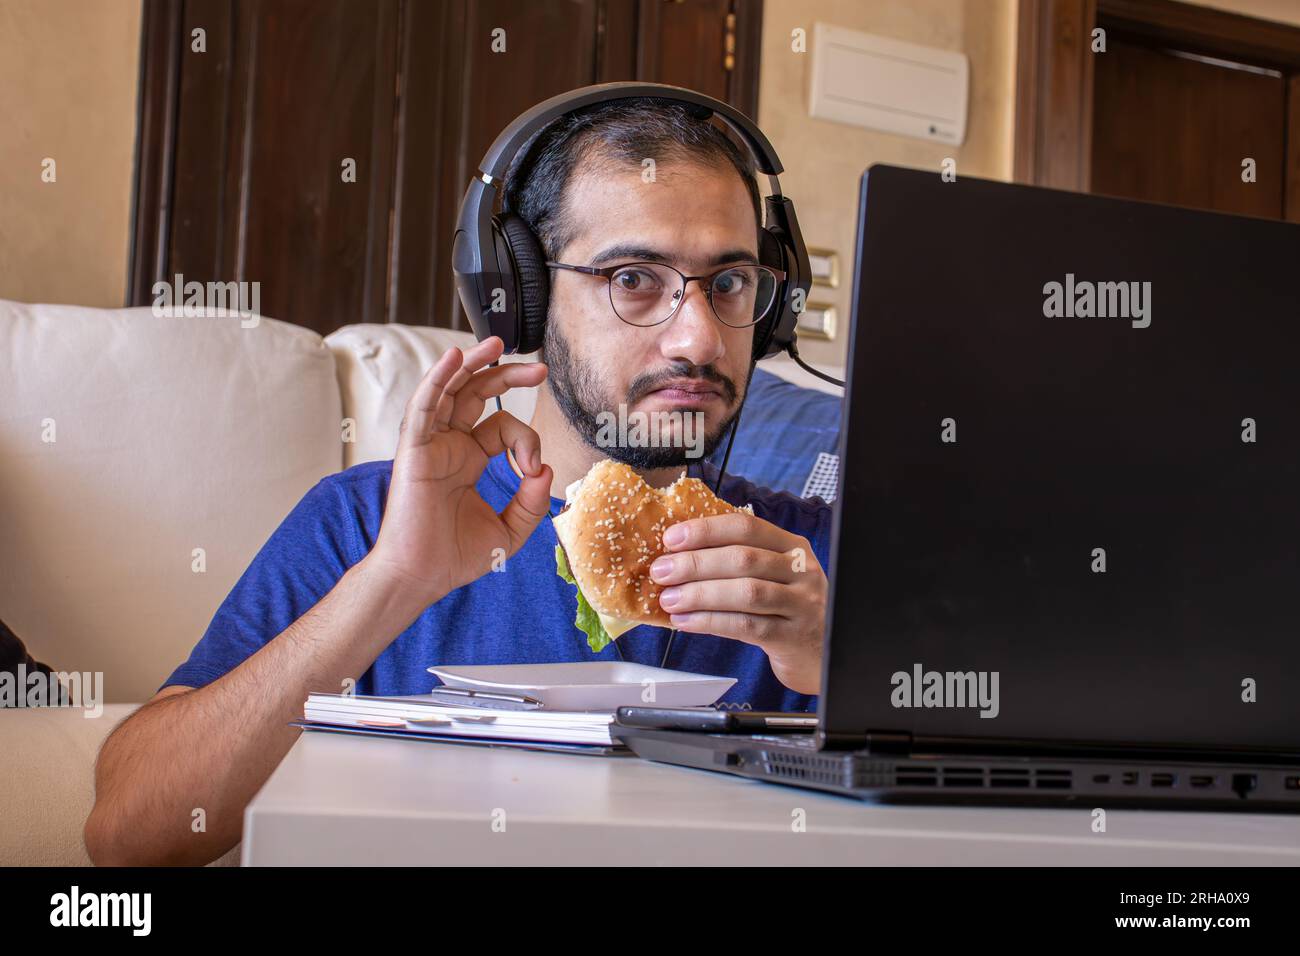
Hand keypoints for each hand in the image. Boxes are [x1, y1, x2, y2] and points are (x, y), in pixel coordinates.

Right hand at [366, 336, 551, 610]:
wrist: (422, 577)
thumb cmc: (455, 557)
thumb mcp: (509, 530)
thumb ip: (532, 501)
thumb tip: (546, 468)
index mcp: (468, 458)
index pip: (502, 426)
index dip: (526, 440)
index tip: (533, 470)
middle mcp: (448, 445)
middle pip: (476, 393)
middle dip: (507, 374)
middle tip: (539, 368)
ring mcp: (429, 444)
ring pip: (448, 389)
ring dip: (471, 363)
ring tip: (496, 342)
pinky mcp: (413, 450)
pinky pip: (423, 407)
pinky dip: (437, 380)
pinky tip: (453, 359)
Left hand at [648, 512, 825, 694]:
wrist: (821, 652)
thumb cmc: (785, 608)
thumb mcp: (773, 575)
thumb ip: (736, 561)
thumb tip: (676, 556)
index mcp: (791, 545)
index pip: (747, 527)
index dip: (706, 530)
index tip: (671, 539)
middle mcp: (801, 570)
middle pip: (744, 559)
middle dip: (696, 564)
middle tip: (662, 571)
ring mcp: (801, 604)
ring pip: (746, 592)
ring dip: (700, 594)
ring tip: (669, 600)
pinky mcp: (793, 637)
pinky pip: (747, 626)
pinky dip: (711, 622)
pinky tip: (686, 622)